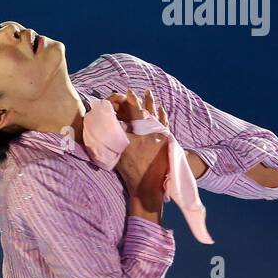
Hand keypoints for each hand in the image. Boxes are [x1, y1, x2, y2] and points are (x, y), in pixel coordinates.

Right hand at [109, 89, 170, 212]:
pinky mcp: (167, 142)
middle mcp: (153, 130)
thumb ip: (115, 134)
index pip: (134, 110)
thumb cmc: (131, 170)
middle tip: (136, 91)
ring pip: (157, 115)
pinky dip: (163, 115)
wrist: (149, 185)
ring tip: (148, 93)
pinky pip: (166, 124)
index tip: (127, 92)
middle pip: (146, 110)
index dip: (130, 100)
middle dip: (141, 100)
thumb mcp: (119, 151)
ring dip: (152, 104)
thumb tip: (110, 122)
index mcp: (140, 131)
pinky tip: (162, 109)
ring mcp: (161, 135)